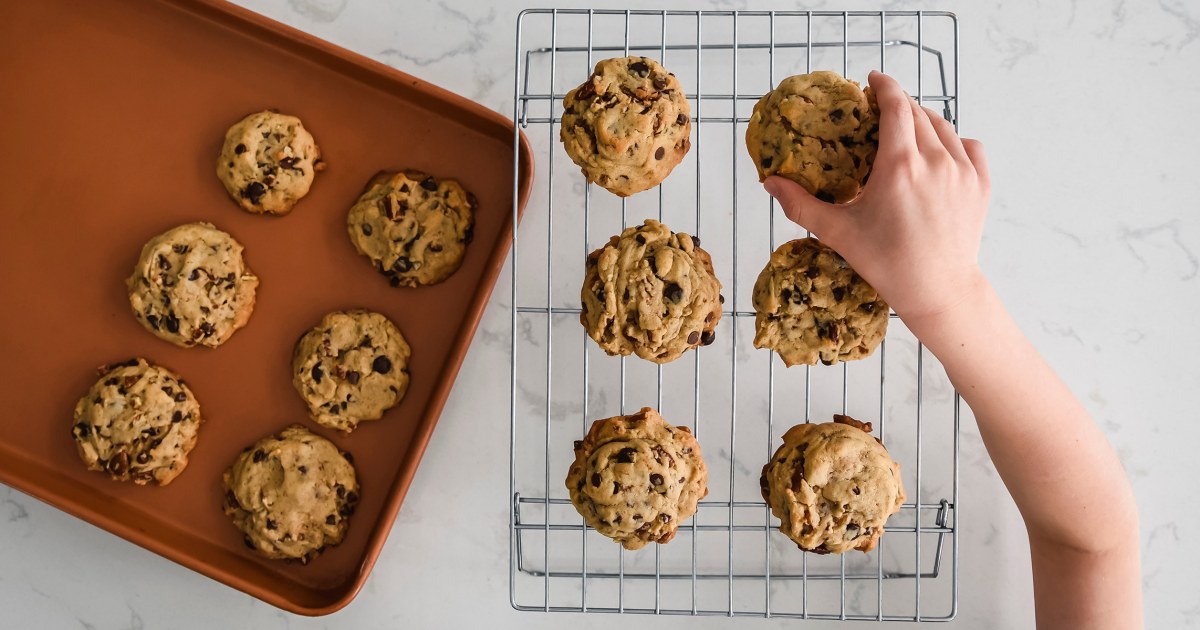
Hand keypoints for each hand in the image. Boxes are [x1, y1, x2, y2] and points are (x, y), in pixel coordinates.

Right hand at [764, 70, 990, 319]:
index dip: (884, 86)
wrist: (940, 290)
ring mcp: (964, 171)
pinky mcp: (981, 184)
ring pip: (944, 127)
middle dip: (899, 105)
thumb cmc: (887, 263)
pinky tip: (938, 154)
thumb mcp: (839, 232)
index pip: (895, 105)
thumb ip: (801, 204)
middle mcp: (936, 160)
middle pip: (917, 113)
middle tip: (880, 113)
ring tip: (906, 131)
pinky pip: (970, 146)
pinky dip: (953, 142)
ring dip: (923, 121)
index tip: (872, 81)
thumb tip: (771, 183)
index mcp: (900, 166)